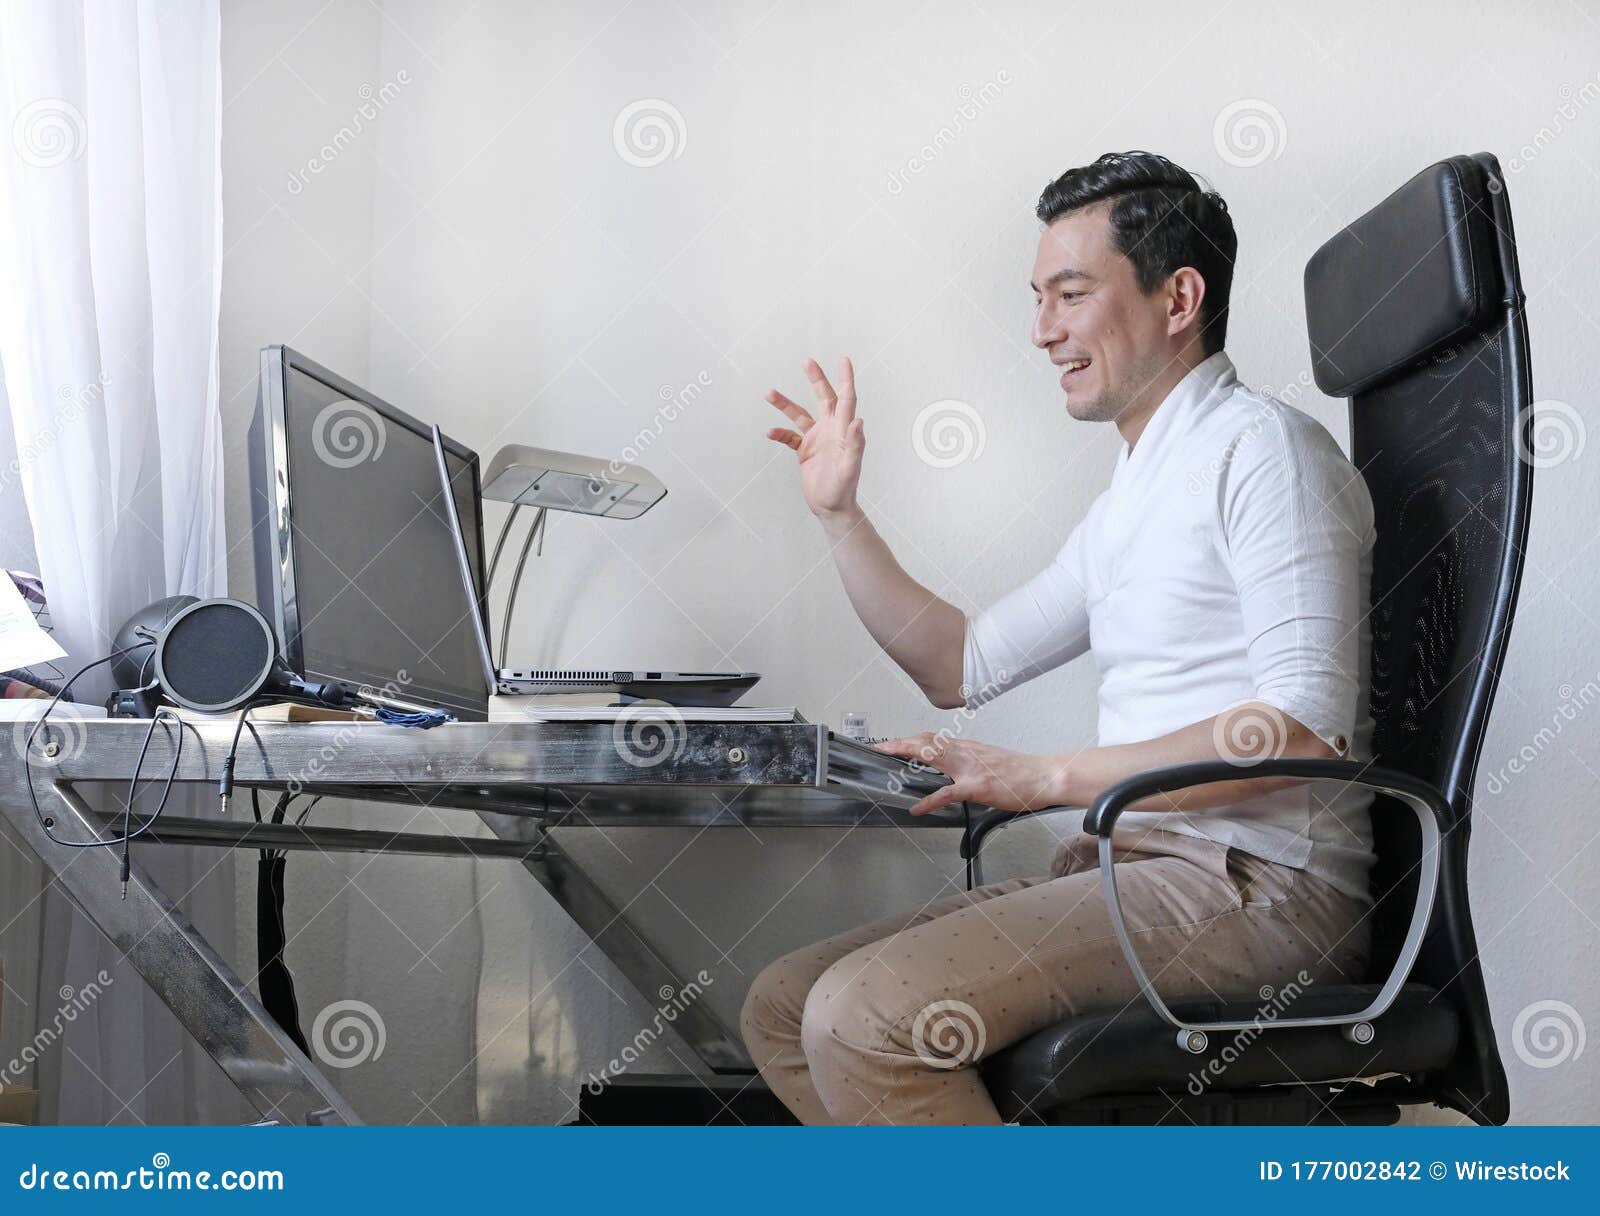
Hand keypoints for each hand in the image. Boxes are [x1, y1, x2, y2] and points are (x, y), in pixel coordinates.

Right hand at [764, 357, 864, 520]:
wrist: (831, 508)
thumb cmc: (843, 490)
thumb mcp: (849, 468)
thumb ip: (855, 444)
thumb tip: (859, 421)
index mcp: (843, 431)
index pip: (847, 399)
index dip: (846, 379)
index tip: (844, 360)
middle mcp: (831, 430)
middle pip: (824, 398)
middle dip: (816, 379)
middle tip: (807, 362)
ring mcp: (817, 439)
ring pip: (800, 415)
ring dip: (785, 404)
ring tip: (770, 393)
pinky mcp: (805, 451)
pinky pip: (790, 437)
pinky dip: (780, 433)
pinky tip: (770, 432)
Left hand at [873, 733, 1070, 816]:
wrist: (1044, 775)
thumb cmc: (1020, 772)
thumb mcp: (990, 759)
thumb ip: (969, 761)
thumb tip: (953, 767)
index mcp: (968, 748)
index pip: (934, 738)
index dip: (911, 738)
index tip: (893, 741)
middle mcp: (966, 752)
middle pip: (927, 741)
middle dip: (902, 742)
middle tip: (881, 746)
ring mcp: (970, 768)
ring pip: (934, 755)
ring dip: (909, 754)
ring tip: (889, 757)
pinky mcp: (977, 786)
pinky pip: (948, 793)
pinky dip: (929, 801)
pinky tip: (917, 808)